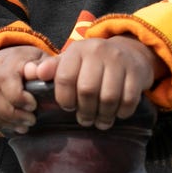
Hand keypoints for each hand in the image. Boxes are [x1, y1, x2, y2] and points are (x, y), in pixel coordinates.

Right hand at [0, 45, 46, 135]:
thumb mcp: (47, 63)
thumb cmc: (35, 66)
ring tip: (20, 127)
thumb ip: (49, 66)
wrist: (17, 62)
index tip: (33, 106)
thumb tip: (41, 72)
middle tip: (29, 121)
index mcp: (10, 57)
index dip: (18, 96)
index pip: (4, 77)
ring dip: (0, 122)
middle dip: (10, 114)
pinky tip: (5, 128)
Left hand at [24, 36, 163, 129]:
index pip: (64, 77)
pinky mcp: (137, 71)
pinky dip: (122, 112)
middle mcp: (98, 51)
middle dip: (85, 111)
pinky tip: (117, 115)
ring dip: (104, 116)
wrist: (130, 51)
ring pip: (108, 97)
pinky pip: (128, 99)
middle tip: (85, 120)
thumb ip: (53, 68)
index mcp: (77, 50)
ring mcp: (119, 60)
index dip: (64, 98)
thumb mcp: (72, 61)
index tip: (68, 107)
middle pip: (87, 90)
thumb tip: (35, 73)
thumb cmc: (93, 62)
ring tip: (100, 122)